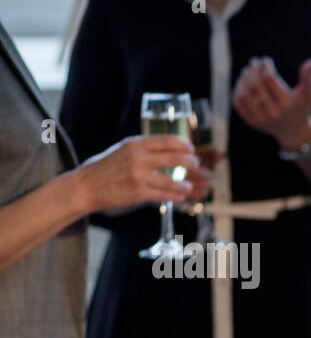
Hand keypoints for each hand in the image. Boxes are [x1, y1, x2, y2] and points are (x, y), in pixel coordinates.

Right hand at [74, 135, 200, 214]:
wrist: (86, 186)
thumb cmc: (106, 168)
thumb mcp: (123, 150)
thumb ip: (144, 149)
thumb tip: (170, 150)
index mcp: (134, 144)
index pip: (166, 140)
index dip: (183, 144)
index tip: (191, 148)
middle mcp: (138, 158)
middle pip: (174, 158)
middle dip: (190, 162)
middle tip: (196, 166)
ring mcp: (139, 176)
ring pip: (172, 181)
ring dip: (185, 185)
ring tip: (189, 187)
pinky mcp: (139, 192)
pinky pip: (164, 195)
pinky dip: (175, 196)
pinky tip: (180, 196)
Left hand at [232, 56, 310, 150]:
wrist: (295, 133)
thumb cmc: (302, 108)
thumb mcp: (308, 94)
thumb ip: (308, 78)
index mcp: (286, 103)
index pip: (269, 79)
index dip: (265, 66)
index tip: (266, 60)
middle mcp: (273, 112)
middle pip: (255, 85)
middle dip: (253, 70)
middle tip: (254, 62)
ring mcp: (261, 119)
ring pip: (245, 94)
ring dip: (244, 79)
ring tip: (247, 71)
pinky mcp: (253, 123)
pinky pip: (239, 104)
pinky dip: (238, 91)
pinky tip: (242, 83)